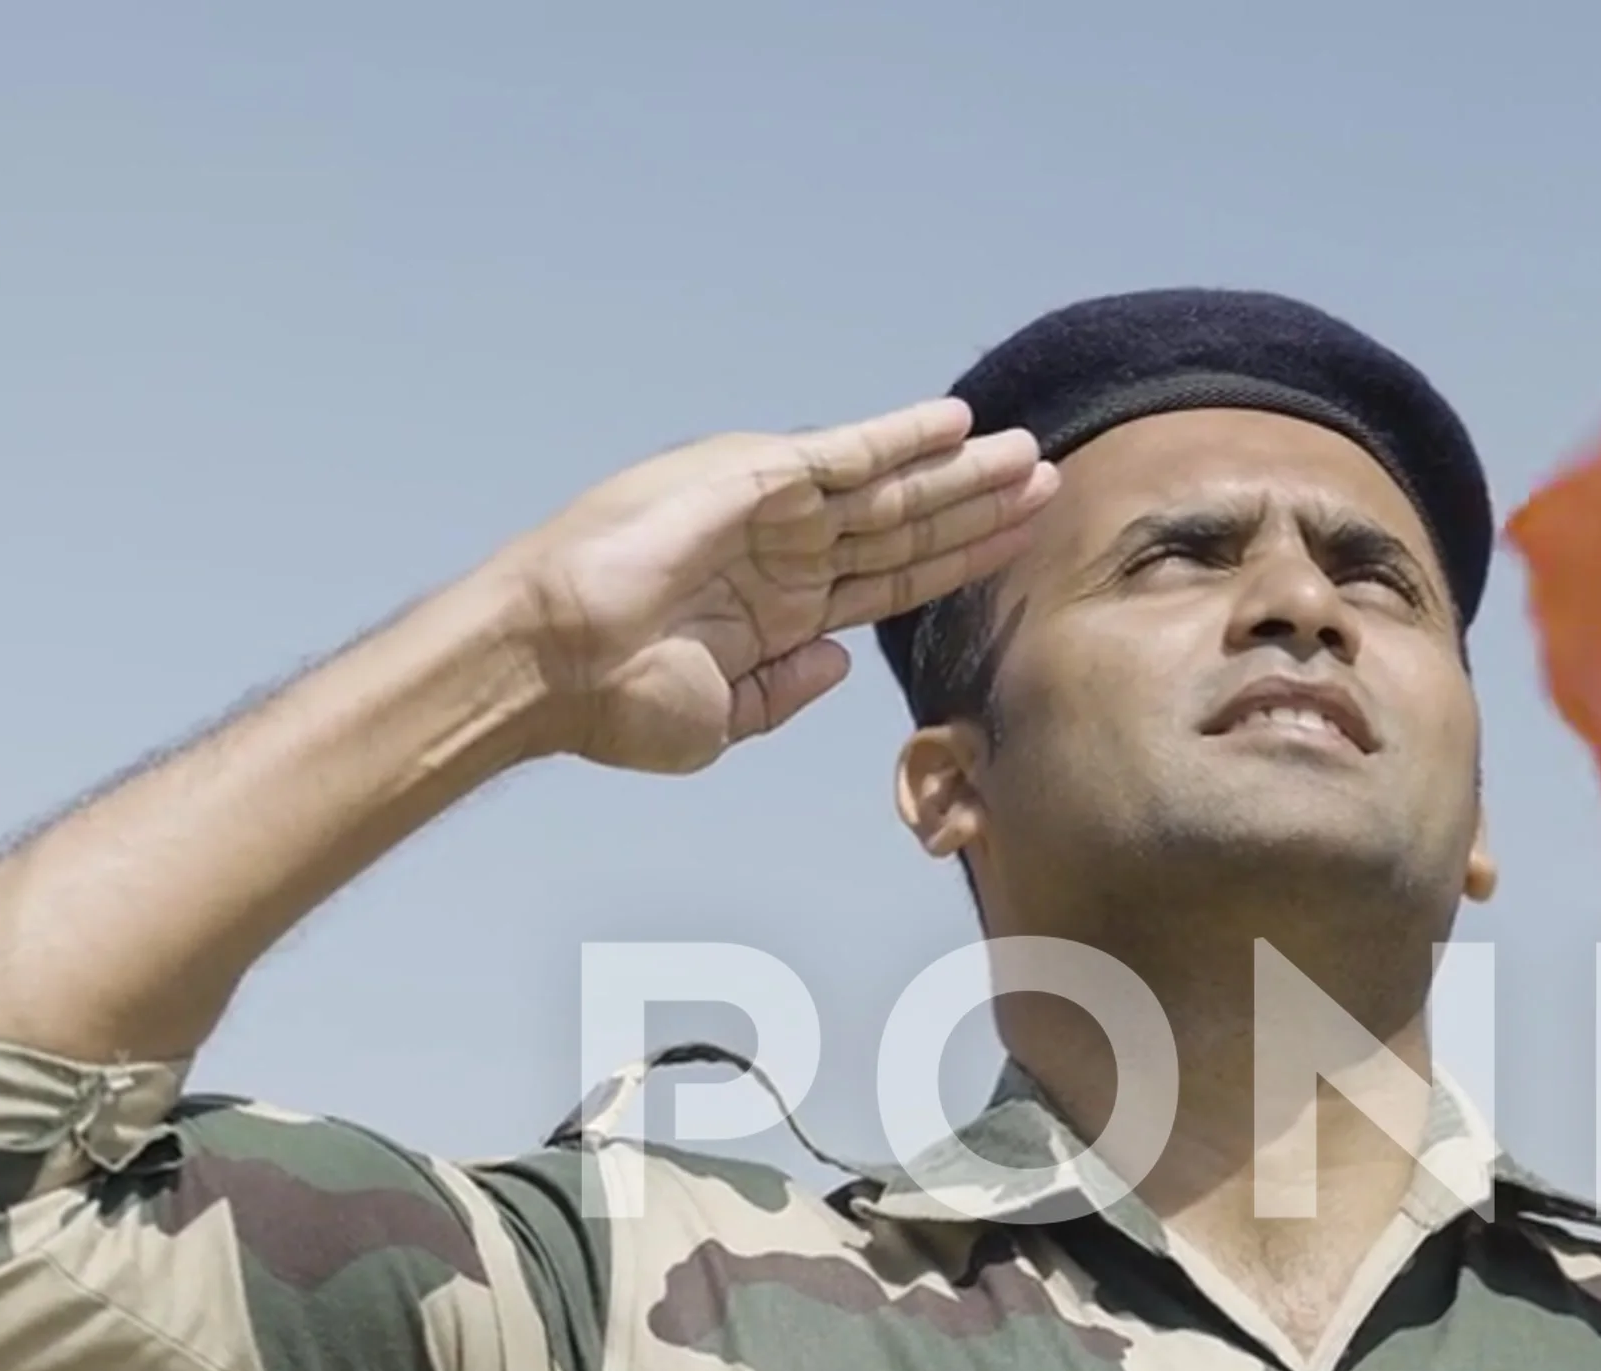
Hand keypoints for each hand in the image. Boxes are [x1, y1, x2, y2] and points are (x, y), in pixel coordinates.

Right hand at [500, 399, 1054, 772]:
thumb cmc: (616, 701)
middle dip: (978, 507)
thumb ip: (786, 690)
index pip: (894, 581)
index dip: (959, 561)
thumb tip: (841, 660)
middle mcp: (784, 555)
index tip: (1018, 545)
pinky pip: (843, 454)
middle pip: (906, 529)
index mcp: (782, 612)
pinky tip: (954, 423)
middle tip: (1046, 481)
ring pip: (890, 490)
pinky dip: (899, 436)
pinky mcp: (752, 480)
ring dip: (960, 472)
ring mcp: (771, 513)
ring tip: (1026, 456)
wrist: (553, 666)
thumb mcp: (723, 717)